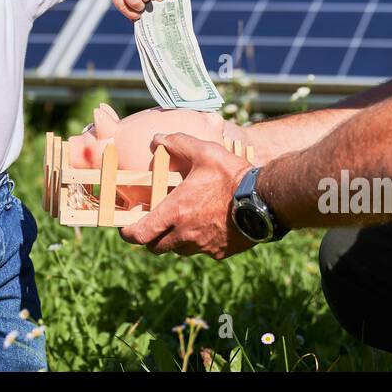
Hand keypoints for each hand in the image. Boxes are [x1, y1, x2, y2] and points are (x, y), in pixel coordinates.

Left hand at [118, 132, 257, 259]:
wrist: (266, 200)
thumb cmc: (232, 176)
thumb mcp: (204, 152)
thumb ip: (178, 143)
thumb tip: (157, 138)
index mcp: (175, 212)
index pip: (140, 235)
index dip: (128, 234)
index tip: (126, 228)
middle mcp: (185, 234)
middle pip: (156, 247)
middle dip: (151, 237)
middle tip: (153, 223)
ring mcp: (203, 246)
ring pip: (179, 250)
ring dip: (175, 240)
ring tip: (182, 222)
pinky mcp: (220, 253)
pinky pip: (202, 251)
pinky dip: (199, 242)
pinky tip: (208, 225)